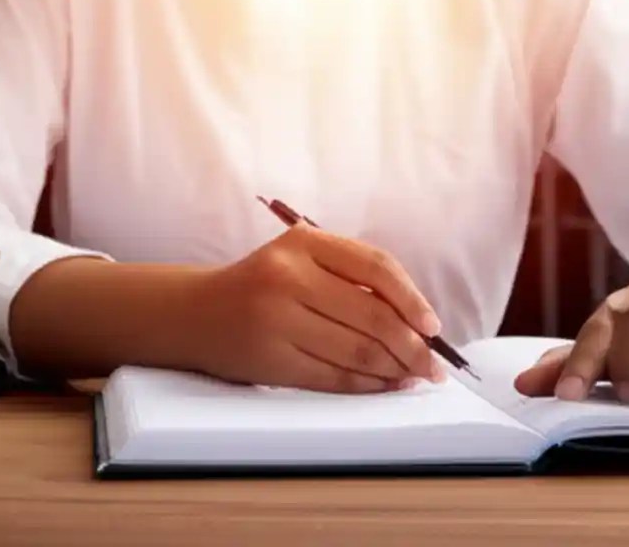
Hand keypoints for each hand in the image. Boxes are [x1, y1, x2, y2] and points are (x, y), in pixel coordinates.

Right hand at [195, 223, 445, 393]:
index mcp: (303, 242)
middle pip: (372, 316)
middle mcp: (289, 277)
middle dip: (412, 346)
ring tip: (413, 376)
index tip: (433, 327)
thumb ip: (350, 276)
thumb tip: (417, 321)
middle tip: (433, 365)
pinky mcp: (271, 359)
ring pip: (357, 351)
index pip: (376, 267)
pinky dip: (366, 385)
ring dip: (394, 369)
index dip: (412, 300)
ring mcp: (277, 320)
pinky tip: (383, 385)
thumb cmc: (261, 285)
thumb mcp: (300, 259)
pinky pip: (333, 377)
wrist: (195, 313)